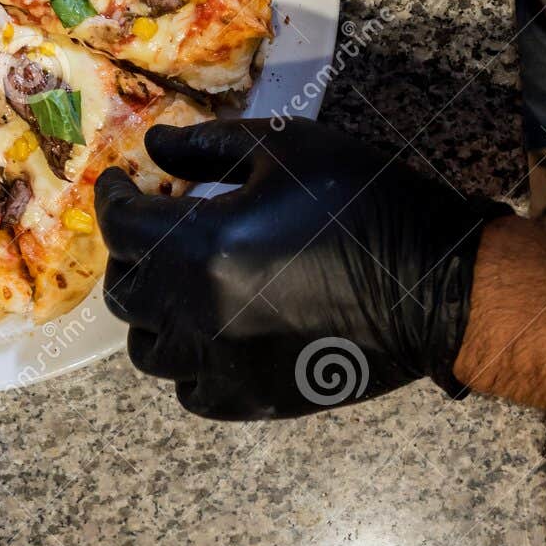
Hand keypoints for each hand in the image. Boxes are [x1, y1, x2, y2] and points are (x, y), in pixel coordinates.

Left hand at [95, 117, 489, 418]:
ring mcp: (220, 363)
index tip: (122, 182)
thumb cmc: (360, 200)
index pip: (121, 226)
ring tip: (181, 280)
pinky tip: (213, 328)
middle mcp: (195, 312)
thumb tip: (156, 147)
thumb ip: (208, 148)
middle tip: (157, 226)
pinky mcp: (249, 398)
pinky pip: (188, 387)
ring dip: (154, 309)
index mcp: (198, 245)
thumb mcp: (286, 148)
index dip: (113, 198)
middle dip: (132, 252)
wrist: (432, 281)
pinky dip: (187, 357)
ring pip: (147, 346)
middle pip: (125, 290)